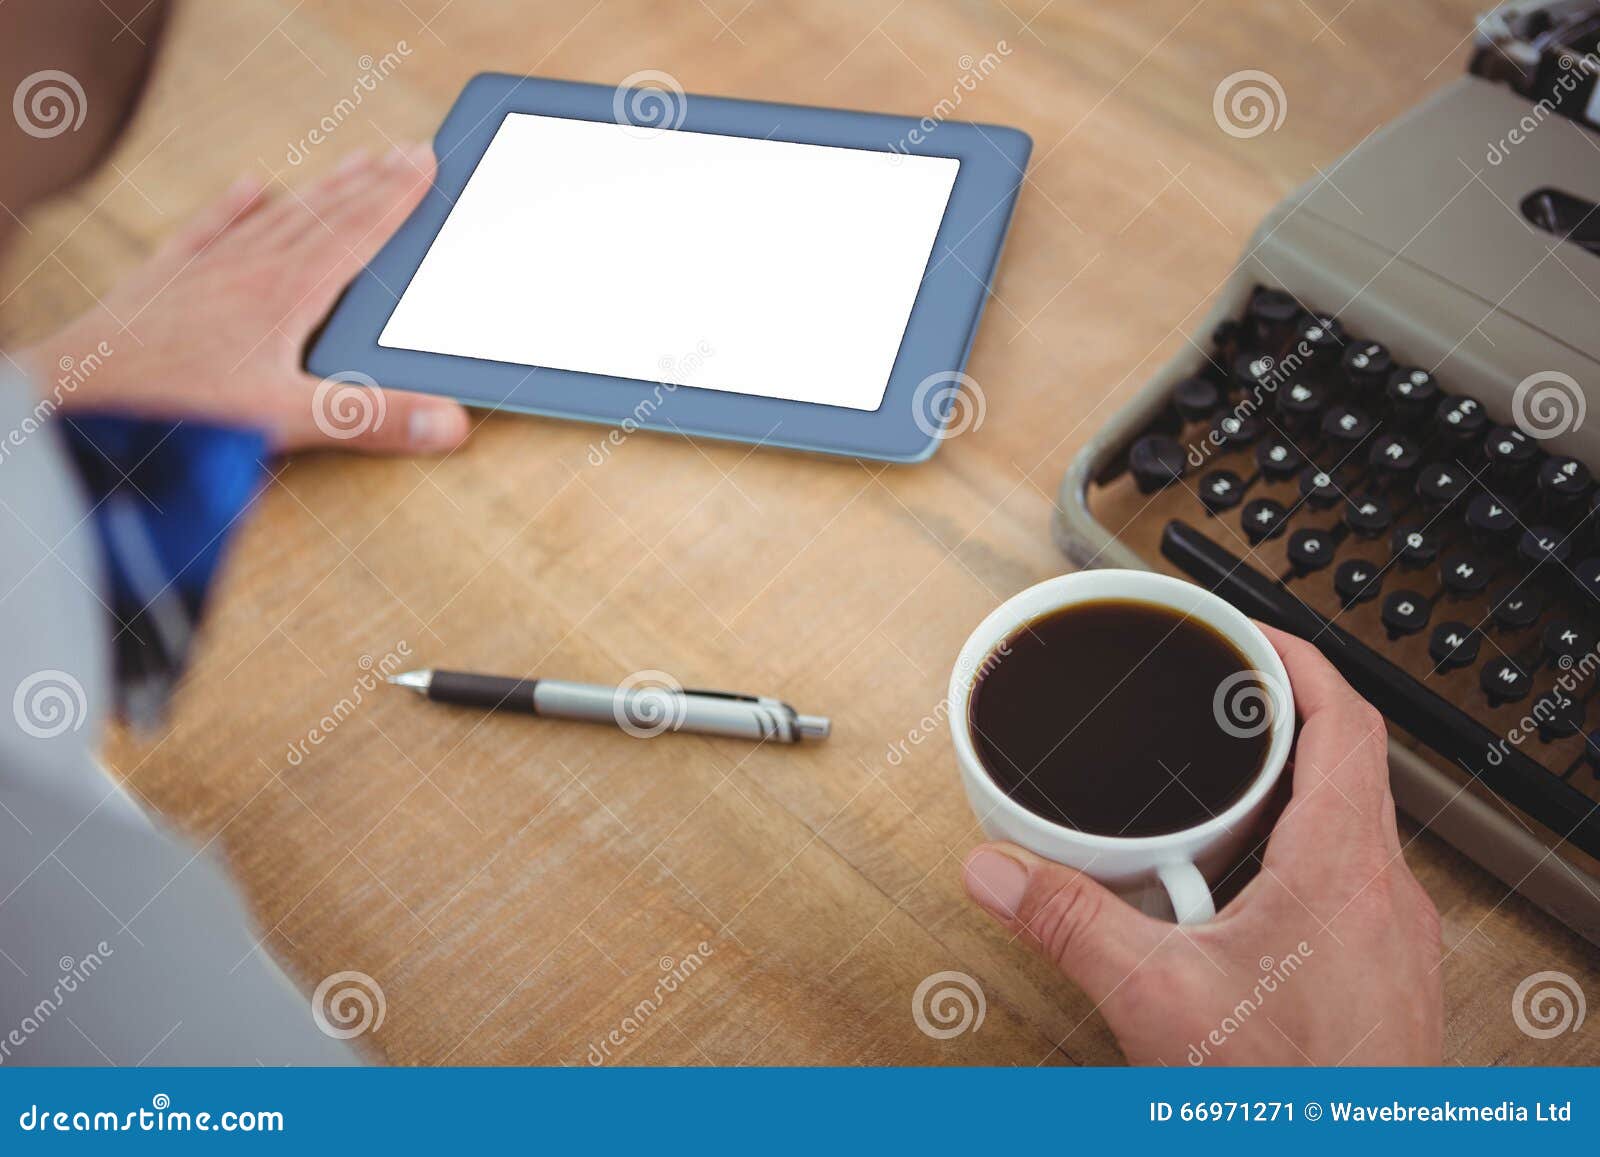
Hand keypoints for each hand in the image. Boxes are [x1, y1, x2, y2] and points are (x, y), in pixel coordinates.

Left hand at [19, 145, 469, 453]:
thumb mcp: (287, 421)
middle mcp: (249, 268)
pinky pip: (210, 229)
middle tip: (406, 151)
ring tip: (354, 162)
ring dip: (321, 188)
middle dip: (371, 182)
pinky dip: (235, 206)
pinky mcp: (166, 282)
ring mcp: (206, 270)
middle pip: (324, 213)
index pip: (356, 232)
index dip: (396, 197)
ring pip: (277, 216)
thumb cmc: (178, 410)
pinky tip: (251, 186)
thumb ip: (371, 420)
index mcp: (286, 294)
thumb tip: (450, 424)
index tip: (426, 162)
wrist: (79, 395)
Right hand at [962, 624, 1442, 1064]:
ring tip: (1208, 804)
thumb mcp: (1158, 999)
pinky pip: (1346, 886)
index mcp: (1343, 870)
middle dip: (1268, 730)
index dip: (1296, 659)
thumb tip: (997, 871)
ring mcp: (1392, 939)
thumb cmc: (1289, 1103)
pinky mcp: (1384, 979)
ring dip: (1279, 803)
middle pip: (1343, 766)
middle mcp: (1386, 895)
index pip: (1345, 721)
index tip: (1247, 633)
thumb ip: (1069, 923)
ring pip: (1346, 830)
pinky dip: (1290, 865)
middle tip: (1207, 713)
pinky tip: (1234, 905)